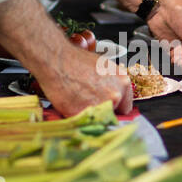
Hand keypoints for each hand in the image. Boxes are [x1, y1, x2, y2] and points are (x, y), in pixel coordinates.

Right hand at [0, 0, 132, 115]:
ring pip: (99, 119)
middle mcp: (116, 95)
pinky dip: (77, 117)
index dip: (114, 108)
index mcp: (123, 82)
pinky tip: (71, 103)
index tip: (108, 109)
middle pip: (113, 114)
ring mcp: (102, 105)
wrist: (56, 60)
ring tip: (77, 100)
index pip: (126, 107)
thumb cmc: (74, 61)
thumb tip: (112, 95)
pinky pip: (84, 121)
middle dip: (102, 111)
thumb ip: (111, 84)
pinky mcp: (86, 114)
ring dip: (90, 114)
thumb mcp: (102, 68)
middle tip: (88, 102)